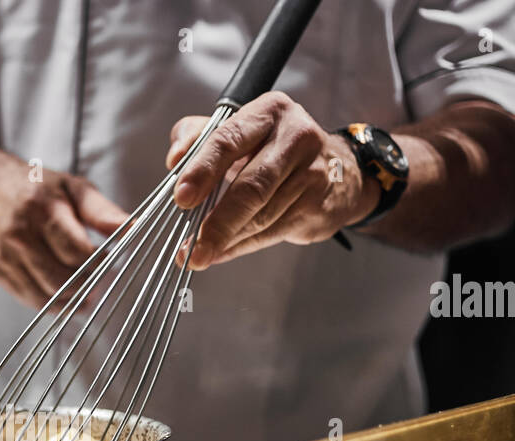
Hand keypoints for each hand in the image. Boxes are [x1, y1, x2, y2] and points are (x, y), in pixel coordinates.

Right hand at [0, 155, 128, 306]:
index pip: (76, 252)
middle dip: (86, 284)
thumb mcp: (74, 189)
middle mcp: (20, 236)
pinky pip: (34, 301)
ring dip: (73, 300)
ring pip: (48, 297)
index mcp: (42, 210)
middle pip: (61, 280)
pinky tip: (68, 294)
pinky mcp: (1, 274)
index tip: (108, 258)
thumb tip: (135, 229)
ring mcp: (7, 258)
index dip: (98, 262)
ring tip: (87, 290)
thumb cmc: (40, 189)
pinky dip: (56, 304)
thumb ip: (103, 212)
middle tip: (99, 278)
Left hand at [168, 92, 380, 268]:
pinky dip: (241, 247)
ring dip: (227, 240)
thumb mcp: (237, 131)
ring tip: (199, 255)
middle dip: (218, 221)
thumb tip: (175, 158)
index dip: (203, 170)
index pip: (230, 140)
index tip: (182, 197)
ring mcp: (312, 173)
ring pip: (262, 215)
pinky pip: (272, 232)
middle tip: (192, 247)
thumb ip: (199, 136)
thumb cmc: (271, 149)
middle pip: (251, 186)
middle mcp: (296, 137)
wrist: (338, 169)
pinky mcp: (318, 205)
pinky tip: (221, 253)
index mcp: (270, 111)